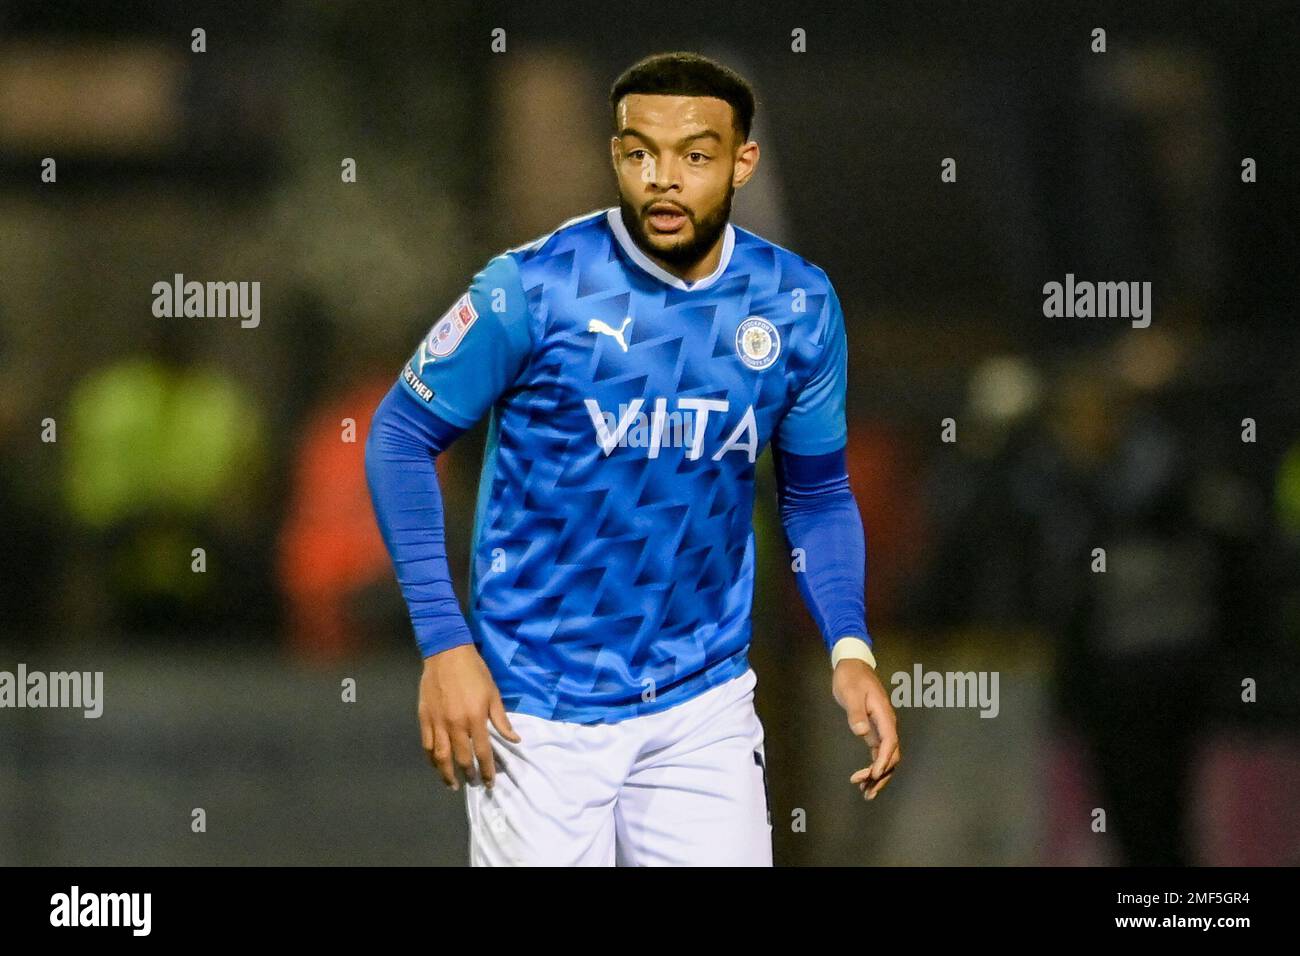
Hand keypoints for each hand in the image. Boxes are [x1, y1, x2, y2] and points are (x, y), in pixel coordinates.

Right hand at [418, 644, 520, 790]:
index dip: (487, 770)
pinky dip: (431, 759)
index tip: (490, 782)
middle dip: (469, 775)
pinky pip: (426, 745)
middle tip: (474, 783)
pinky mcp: (424, 718)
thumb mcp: (493, 693)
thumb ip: (501, 720)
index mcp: (475, 719)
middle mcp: (455, 725)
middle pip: (461, 758)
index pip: (482, 752)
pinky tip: (437, 765)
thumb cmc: (474, 672)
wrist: (447, 653)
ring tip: (453, 785)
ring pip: (440, 757)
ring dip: (446, 774)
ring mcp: (437, 722)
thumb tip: (515, 740)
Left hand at [832, 659, 899, 800]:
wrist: (853, 665)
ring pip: (887, 757)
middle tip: (867, 792)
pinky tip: (866, 777)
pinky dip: (874, 766)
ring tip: (866, 792)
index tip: (873, 775)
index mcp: (884, 715)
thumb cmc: (851, 677)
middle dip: (882, 775)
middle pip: (892, 755)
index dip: (883, 760)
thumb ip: (855, 712)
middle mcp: (886, 724)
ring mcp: (882, 728)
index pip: (889, 742)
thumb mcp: (851, 692)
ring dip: (879, 775)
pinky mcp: (875, 730)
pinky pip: (879, 752)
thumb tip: (861, 731)